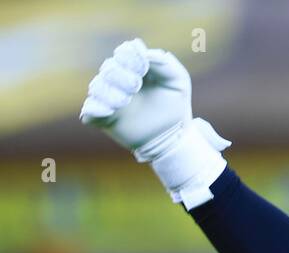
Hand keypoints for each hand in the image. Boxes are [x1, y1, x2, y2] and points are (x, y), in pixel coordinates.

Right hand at [79, 37, 230, 208]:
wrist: (178, 146)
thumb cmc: (180, 113)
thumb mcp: (179, 82)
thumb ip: (167, 62)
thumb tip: (146, 52)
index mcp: (136, 72)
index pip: (122, 54)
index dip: (128, 57)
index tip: (141, 65)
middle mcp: (120, 86)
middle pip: (107, 70)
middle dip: (119, 75)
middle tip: (133, 86)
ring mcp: (111, 104)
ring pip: (97, 88)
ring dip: (109, 91)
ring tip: (125, 101)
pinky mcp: (106, 122)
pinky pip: (89, 112)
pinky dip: (95, 110)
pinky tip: (108, 112)